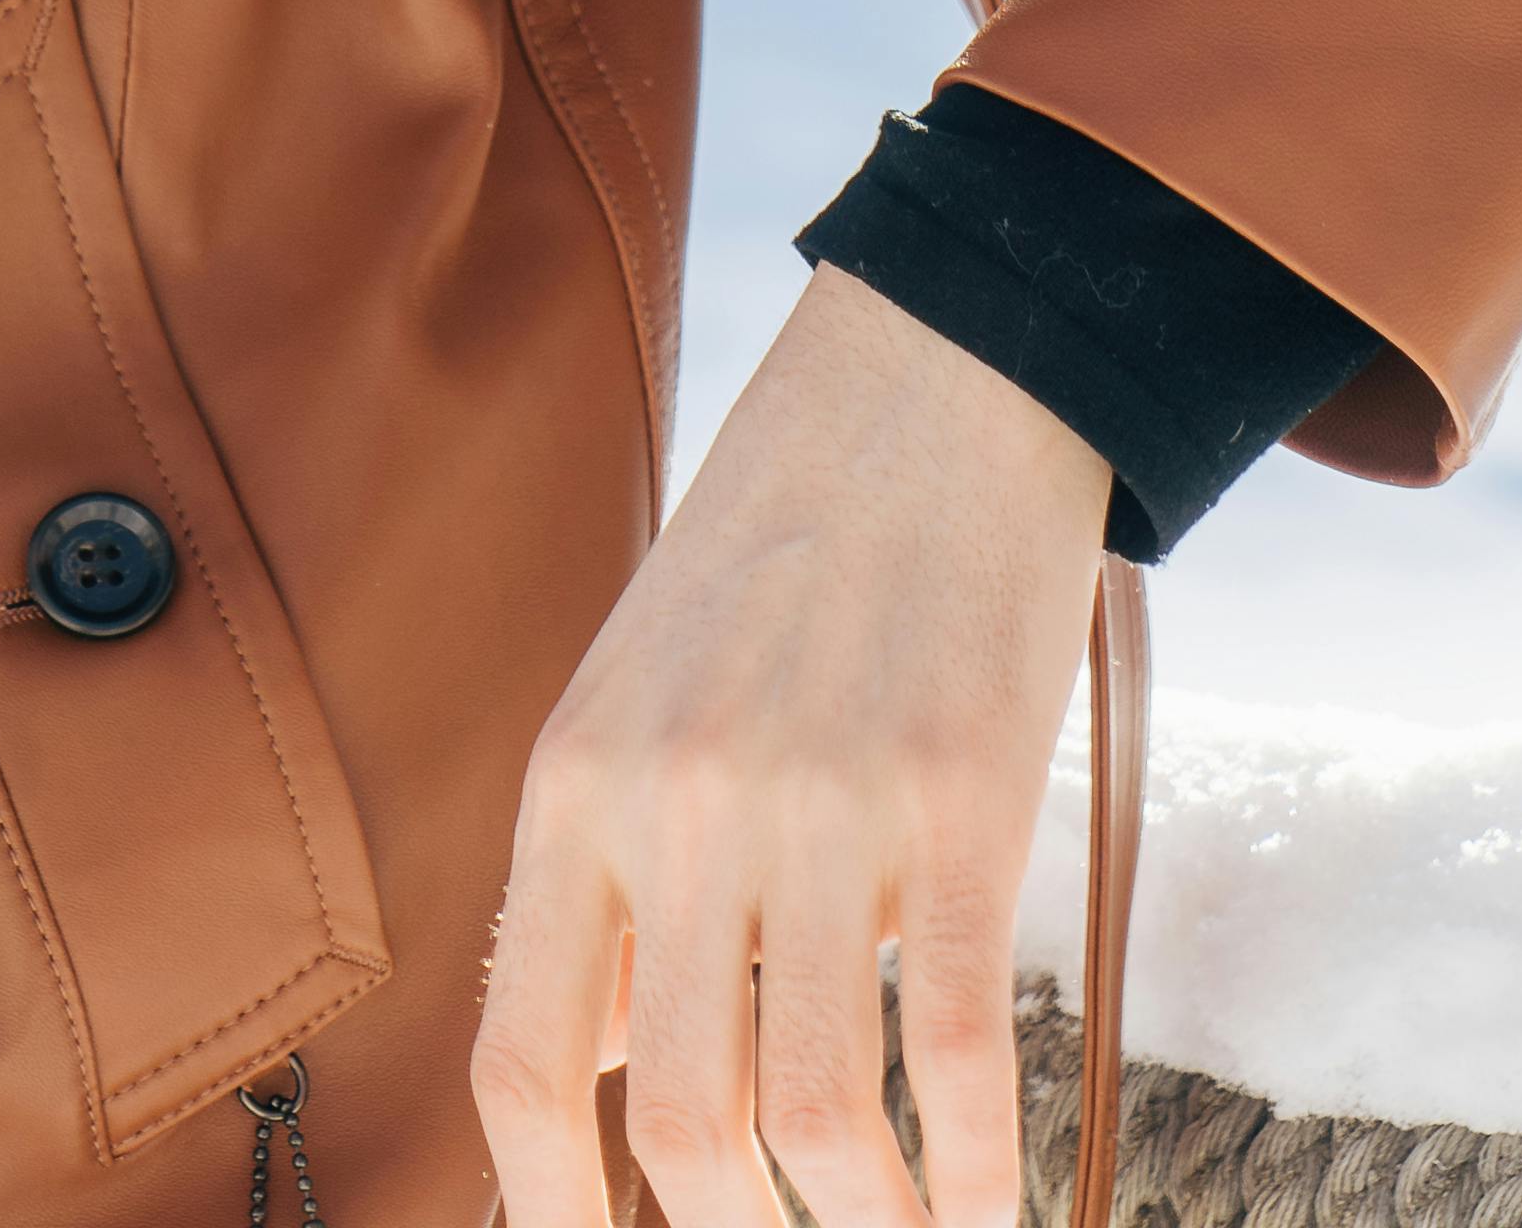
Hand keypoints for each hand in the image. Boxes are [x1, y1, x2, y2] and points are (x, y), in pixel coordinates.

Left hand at [471, 263, 1109, 1227]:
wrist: (931, 378)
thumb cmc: (786, 546)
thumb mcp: (640, 695)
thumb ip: (614, 883)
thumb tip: (604, 1084)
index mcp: (576, 785)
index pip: (523, 1064)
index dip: (554, 1223)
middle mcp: (675, 804)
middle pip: (678, 1128)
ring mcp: (816, 804)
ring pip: (813, 1120)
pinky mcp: (959, 798)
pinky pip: (956, 1050)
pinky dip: (979, 1175)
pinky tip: (998, 1211)